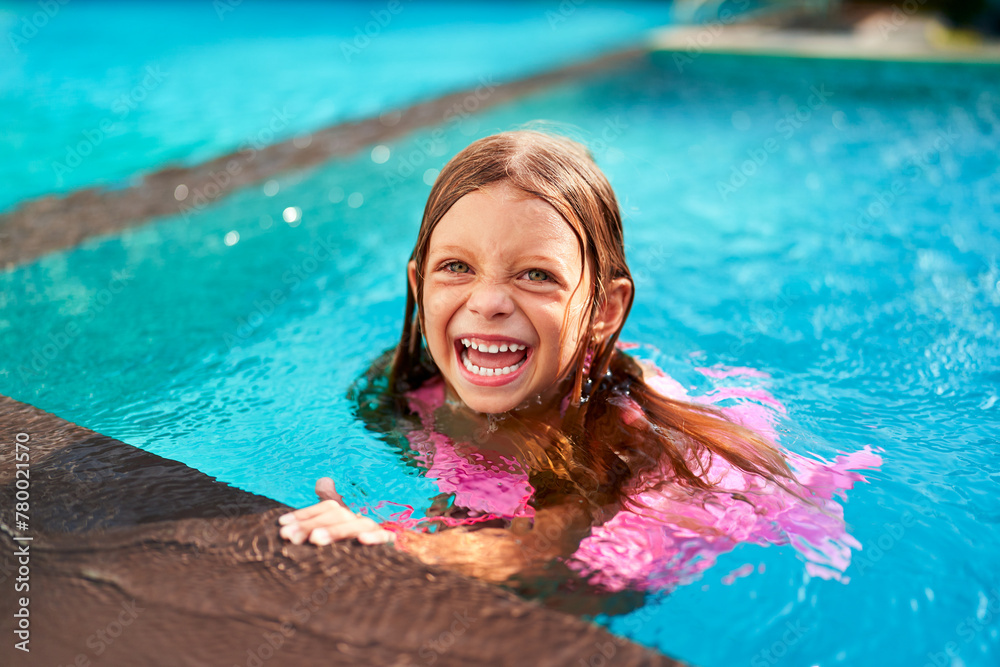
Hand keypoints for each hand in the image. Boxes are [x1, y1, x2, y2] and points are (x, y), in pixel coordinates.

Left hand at [278, 477, 395, 545]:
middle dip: (310, 525)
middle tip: (289, 537)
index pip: (326, 507)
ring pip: (355, 526)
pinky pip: (384, 538)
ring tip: (315, 539)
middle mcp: (359, 518)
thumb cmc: (355, 543)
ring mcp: (374, 530)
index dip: (303, 515)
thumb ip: (327, 505)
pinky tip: (362, 541)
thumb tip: (323, 480)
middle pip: (336, 515)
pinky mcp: (389, 544)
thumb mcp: (339, 527)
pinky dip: (375, 538)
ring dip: (335, 531)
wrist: (388, 558)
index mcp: (345, 514)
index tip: (282, 525)